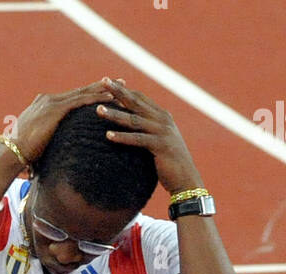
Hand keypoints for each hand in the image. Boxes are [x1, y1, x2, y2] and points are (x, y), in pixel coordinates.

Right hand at [13, 79, 117, 163]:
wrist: (10, 152)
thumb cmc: (20, 155)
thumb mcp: (37, 145)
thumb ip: (48, 143)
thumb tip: (52, 157)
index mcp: (44, 105)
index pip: (72, 97)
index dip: (89, 93)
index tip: (104, 91)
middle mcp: (48, 100)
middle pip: (80, 91)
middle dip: (100, 87)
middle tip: (119, 83)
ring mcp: (51, 103)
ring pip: (83, 93)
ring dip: (103, 90)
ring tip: (121, 87)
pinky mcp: (55, 110)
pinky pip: (80, 102)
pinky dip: (96, 99)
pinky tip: (110, 98)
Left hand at [97, 79, 202, 193]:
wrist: (186, 179)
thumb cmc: (170, 164)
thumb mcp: (159, 142)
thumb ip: (148, 132)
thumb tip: (131, 129)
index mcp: (162, 116)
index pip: (140, 98)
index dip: (124, 90)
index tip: (108, 82)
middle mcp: (163, 120)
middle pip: (136, 102)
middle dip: (118, 92)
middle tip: (103, 82)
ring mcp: (162, 131)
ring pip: (134, 120)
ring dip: (115, 115)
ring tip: (98, 110)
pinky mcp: (160, 145)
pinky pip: (137, 139)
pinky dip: (122, 137)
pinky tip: (108, 136)